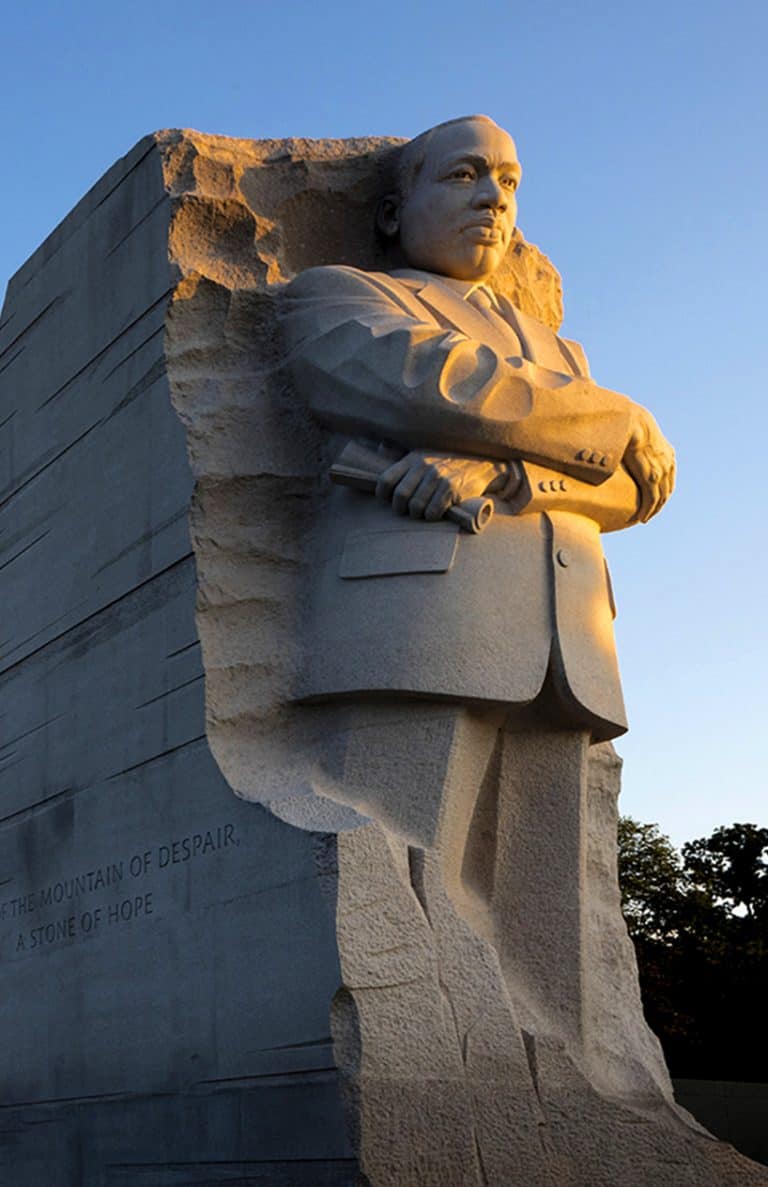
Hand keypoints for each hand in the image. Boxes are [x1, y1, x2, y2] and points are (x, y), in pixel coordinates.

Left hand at [376, 451, 506, 519]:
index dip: (383, 495)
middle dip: (401, 509)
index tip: (389, 500)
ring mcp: (438, 477)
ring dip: (417, 515)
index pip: (385, 480)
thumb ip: (401, 454)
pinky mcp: (452, 488)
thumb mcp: (423, 452)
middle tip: (407, 510)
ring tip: (422, 512)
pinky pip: (433, 511)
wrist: (480, 461)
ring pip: (416, 507)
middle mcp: (423, 466)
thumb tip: (379, 448)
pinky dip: (431, 516)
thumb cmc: (447, 461)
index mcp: (412, 458)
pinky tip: (435, 512)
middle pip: (400, 496)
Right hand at [623, 406, 675, 522]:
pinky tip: (641, 518)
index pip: (668, 477)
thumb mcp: (637, 432)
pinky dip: (647, 510)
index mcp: (666, 452)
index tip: (655, 499)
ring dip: (653, 510)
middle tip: (649, 513)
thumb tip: (618, 440)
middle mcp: (668, 462)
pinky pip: (651, 499)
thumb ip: (633, 440)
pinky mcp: (652, 477)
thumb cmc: (627, 422)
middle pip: (667, 489)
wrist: (631, 420)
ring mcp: (661, 471)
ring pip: (660, 498)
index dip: (663, 490)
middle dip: (659, 503)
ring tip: (644, 518)